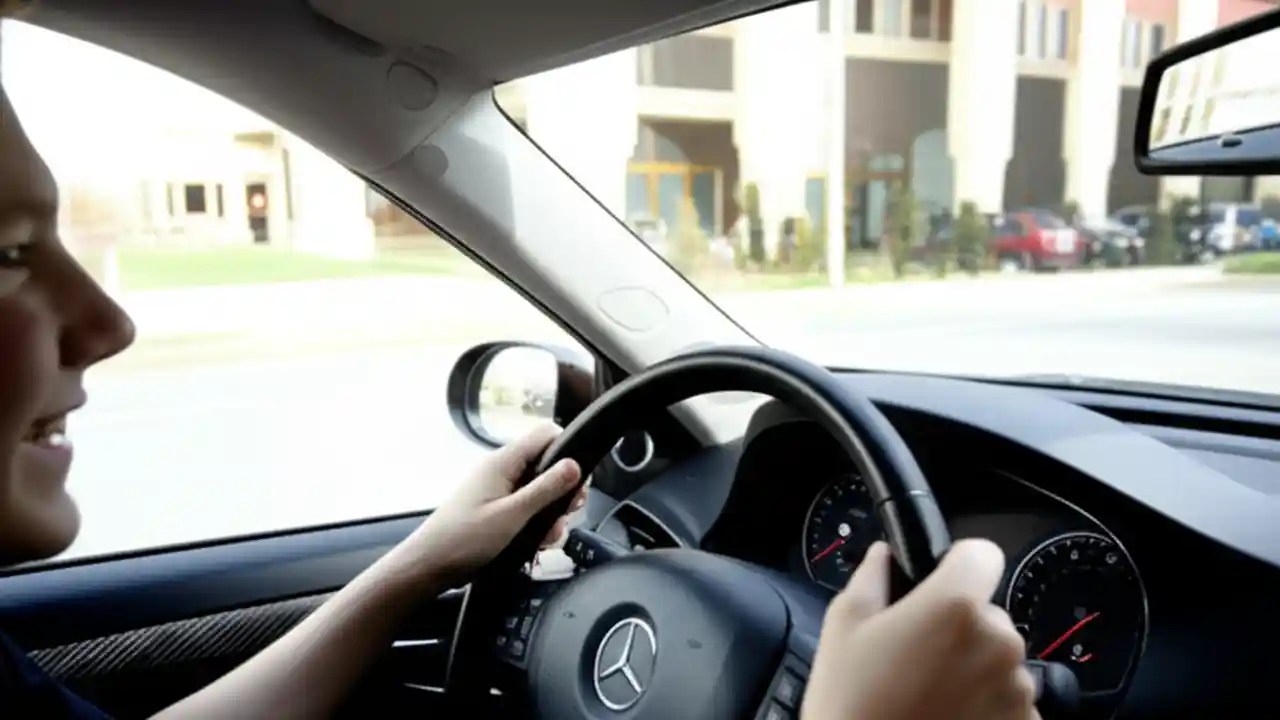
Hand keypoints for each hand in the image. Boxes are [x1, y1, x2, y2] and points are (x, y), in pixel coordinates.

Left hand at [401, 423, 585, 588]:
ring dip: (551, 512)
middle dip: (563, 489)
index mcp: (503, 462)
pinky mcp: (497, 510)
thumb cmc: (465, 539)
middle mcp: (502, 470)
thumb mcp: (512, 515)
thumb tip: (576, 465)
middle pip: (547, 465)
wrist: (429, 566)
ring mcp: (499, 490)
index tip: (579, 480)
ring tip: (549, 535)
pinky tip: (537, 543)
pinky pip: (527, 508)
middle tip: (568, 513)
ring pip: (540, 491)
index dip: (567, 450)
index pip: (544, 435)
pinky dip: (536, 523)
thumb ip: (545, 489)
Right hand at [802, 540, 1038, 719]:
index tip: (937, 584)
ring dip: (974, 669)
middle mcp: (998, 642)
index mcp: (955, 605)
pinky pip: (1010, 700)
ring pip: (999, 658)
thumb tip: (885, 557)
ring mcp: (1018, 689)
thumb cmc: (853, 705)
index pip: (982, 554)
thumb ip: (872, 579)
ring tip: (930, 696)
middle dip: (959, 628)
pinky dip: (986, 706)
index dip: (957, 564)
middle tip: (917, 658)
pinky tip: (947, 718)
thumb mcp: (844, 628)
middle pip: (988, 612)